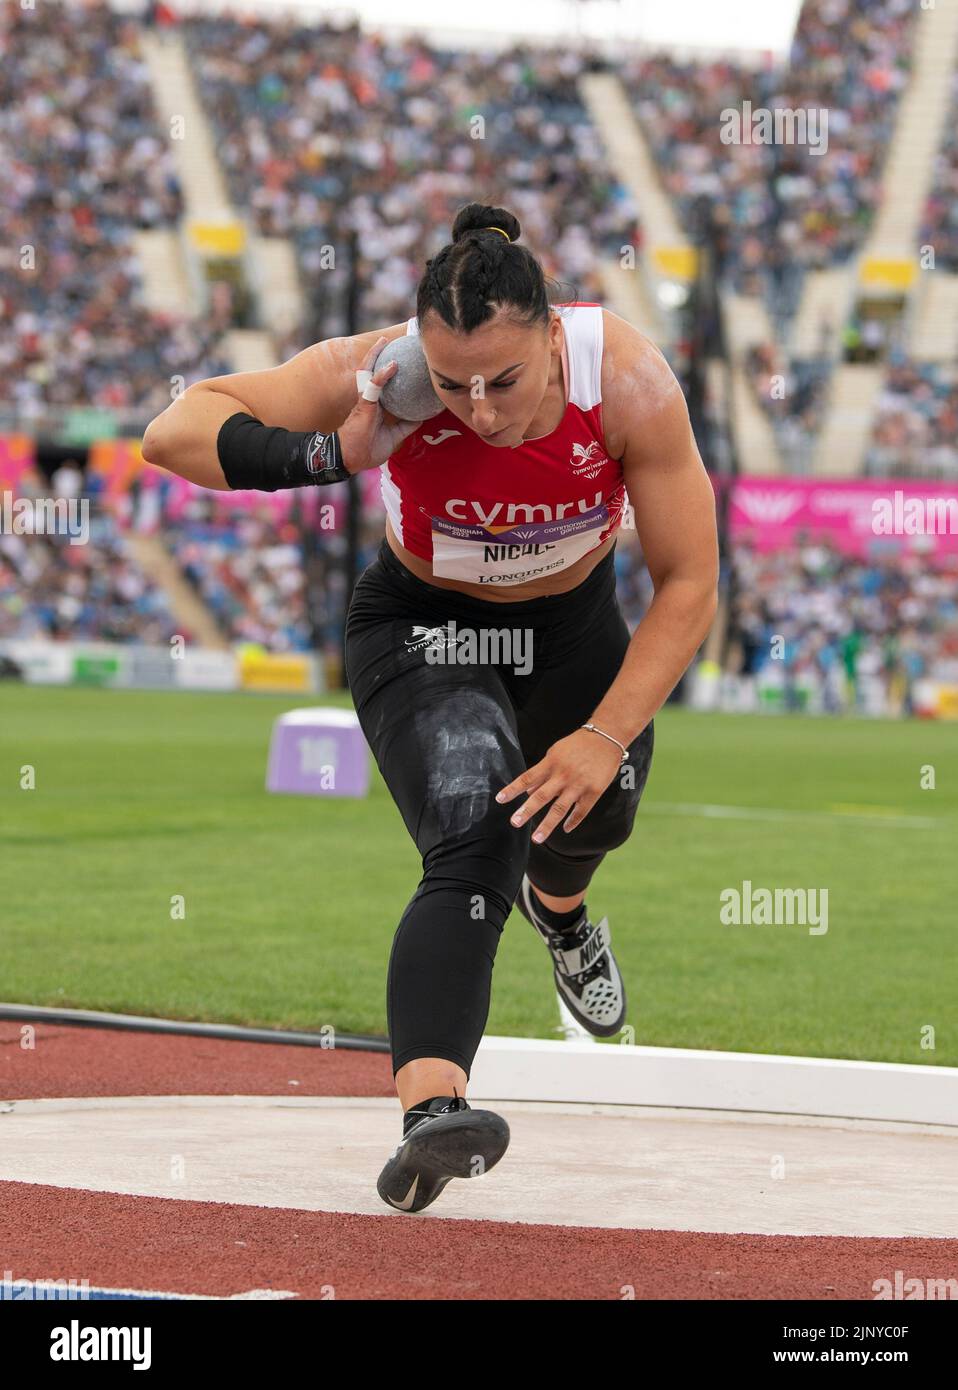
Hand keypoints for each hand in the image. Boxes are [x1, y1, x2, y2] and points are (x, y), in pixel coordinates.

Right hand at [338, 335, 419, 473]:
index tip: (399, 360)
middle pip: (372, 372)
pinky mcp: (364, 404)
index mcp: (373, 406)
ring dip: (375, 355)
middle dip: (378, 355)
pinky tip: (393, 364)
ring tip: (384, 340)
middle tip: (389, 341)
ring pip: (368, 371)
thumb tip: (422, 418)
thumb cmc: (368, 450)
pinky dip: (382, 374)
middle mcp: (368, 399)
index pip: (380, 383)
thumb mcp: (394, 437)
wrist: (352, 458)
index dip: (387, 371)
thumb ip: (406, 426)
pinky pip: (373, 385)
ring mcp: (365, 400)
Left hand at [495, 729, 624, 842]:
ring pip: (560, 808)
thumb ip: (542, 772)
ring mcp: (578, 785)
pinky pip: (581, 811)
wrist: (606, 738)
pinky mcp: (594, 791)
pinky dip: (572, 821)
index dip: (513, 789)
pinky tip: (565, 829)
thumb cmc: (578, 745)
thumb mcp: (555, 753)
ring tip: (537, 838)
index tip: (500, 800)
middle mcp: (563, 775)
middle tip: (514, 823)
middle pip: (541, 796)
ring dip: (547, 824)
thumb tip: (527, 790)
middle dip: (527, 810)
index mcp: (551, 763)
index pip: (527, 778)